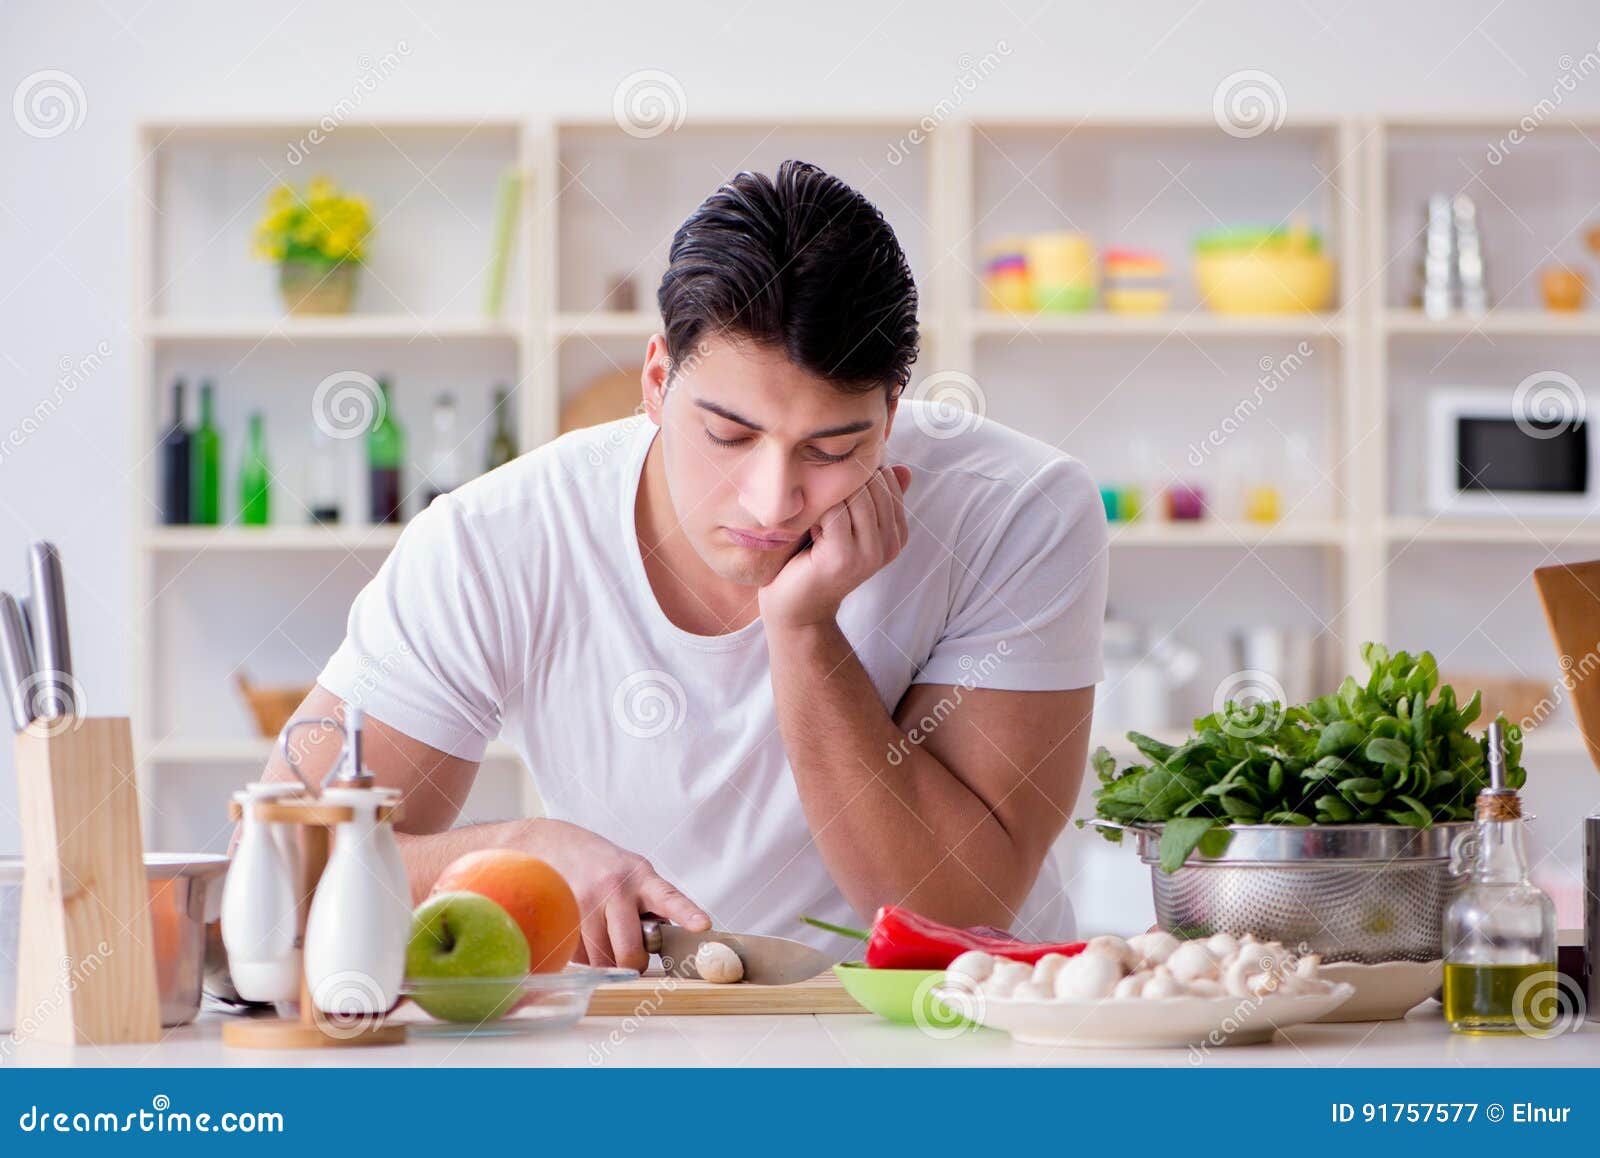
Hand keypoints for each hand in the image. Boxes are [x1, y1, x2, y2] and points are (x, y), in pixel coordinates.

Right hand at [527, 819, 709, 970]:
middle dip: (633, 964)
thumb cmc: (605, 867)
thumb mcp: (637, 874)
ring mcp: (585, 902)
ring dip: (606, 961)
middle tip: (633, 959)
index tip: (702, 925)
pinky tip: (584, 934)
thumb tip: (668, 943)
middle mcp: (614, 888)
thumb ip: (654, 905)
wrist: (556, 845)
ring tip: (605, 938)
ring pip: (600, 959)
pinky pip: (578, 957)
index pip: (669, 898)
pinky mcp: (562, 917)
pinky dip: (584, 957)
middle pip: (628, 950)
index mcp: (642, 878)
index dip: (687, 913)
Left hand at [759, 465, 912, 630]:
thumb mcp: (851, 524)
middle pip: (872, 486)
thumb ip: (876, 499)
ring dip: (828, 500)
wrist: (797, 606)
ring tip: (819, 523)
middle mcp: (890, 545)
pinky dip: (817, 514)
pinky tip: (811, 532)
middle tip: (824, 512)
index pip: (888, 483)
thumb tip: (904, 468)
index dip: (857, 479)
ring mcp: (869, 553)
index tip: (838, 501)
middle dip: (842, 487)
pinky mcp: (844, 557)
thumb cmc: (817, 558)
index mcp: (897, 535)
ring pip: (854, 496)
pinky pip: (834, 513)